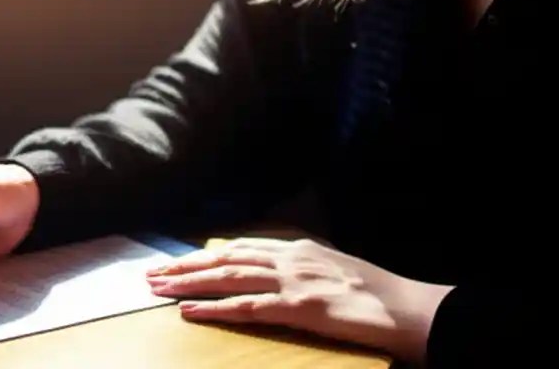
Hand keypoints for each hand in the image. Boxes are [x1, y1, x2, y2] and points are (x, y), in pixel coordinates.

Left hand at [145, 237, 452, 361]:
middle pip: (224, 258)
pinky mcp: (298, 307)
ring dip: (188, 283)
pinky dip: (214, 308)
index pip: (240, 247)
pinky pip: (246, 307)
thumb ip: (301, 266)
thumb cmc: (376, 293)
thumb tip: (273, 271)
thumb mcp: (334, 267)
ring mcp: (292, 281)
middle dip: (185, 266)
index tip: (177, 261)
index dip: (204, 254)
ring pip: (227, 277)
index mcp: (298, 247)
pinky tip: (190, 311)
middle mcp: (290, 258)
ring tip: (158, 288)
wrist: (407, 308)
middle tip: (152, 274)